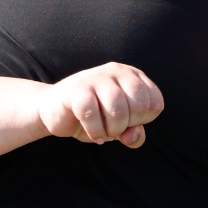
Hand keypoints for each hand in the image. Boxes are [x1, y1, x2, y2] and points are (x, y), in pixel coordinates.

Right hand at [37, 62, 162, 147]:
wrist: (53, 111)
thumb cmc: (93, 118)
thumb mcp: (119, 128)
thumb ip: (134, 134)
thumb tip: (133, 135)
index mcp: (132, 76)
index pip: (155, 103)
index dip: (143, 121)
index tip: (127, 122)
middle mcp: (117, 71)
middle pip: (139, 106)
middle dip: (127, 126)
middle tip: (113, 128)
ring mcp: (95, 78)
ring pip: (118, 109)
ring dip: (112, 130)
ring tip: (103, 132)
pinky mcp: (75, 90)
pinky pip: (92, 114)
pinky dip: (95, 131)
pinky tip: (93, 134)